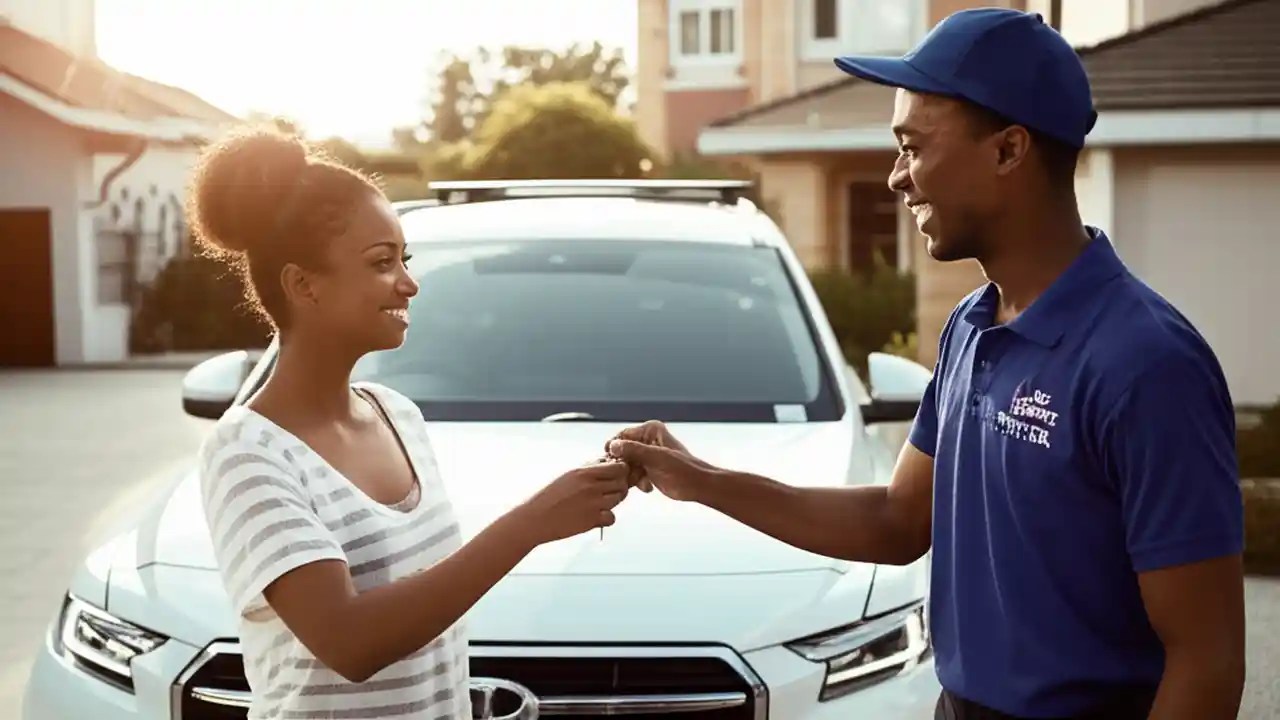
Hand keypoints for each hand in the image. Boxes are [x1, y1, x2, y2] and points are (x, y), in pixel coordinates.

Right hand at [515, 461, 630, 544]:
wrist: (534, 518)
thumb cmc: (548, 497)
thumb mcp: (568, 475)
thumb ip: (589, 469)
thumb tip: (606, 463)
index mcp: (584, 472)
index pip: (618, 467)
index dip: (620, 472)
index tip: (615, 477)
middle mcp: (590, 486)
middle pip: (622, 483)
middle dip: (619, 487)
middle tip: (609, 492)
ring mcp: (593, 503)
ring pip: (619, 499)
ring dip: (613, 502)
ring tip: (599, 504)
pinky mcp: (591, 520)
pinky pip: (612, 517)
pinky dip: (606, 519)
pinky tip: (595, 517)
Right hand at [605, 420, 692, 492]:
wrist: (696, 485)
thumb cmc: (683, 469)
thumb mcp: (657, 458)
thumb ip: (634, 450)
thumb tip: (613, 446)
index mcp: (650, 430)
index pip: (622, 436)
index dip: (615, 449)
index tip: (615, 462)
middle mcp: (646, 440)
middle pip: (621, 451)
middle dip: (624, 465)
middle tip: (632, 475)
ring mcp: (646, 455)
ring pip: (625, 464)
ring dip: (630, 475)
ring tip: (643, 481)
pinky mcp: (646, 469)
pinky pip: (631, 473)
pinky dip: (636, 481)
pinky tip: (648, 487)